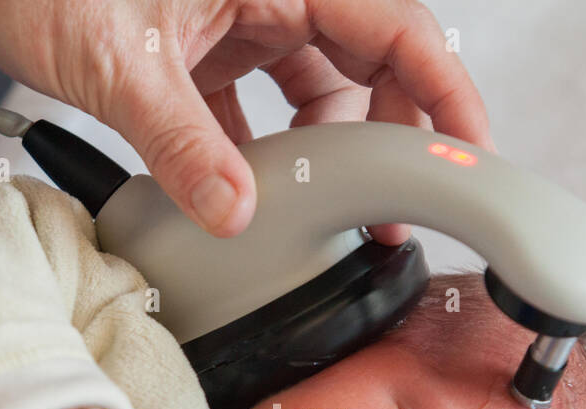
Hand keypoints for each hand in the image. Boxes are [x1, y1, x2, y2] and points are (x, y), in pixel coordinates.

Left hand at [0, 0, 493, 241]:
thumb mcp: (117, 65)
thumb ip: (183, 144)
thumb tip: (235, 212)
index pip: (396, 28)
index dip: (444, 92)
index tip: (468, 153)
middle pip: (369, 62)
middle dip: (384, 135)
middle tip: (387, 204)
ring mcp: (237, 17)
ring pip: (316, 88)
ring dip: (320, 149)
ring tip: (319, 206)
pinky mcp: (206, 47)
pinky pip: (262, 100)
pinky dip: (263, 148)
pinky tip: (252, 190)